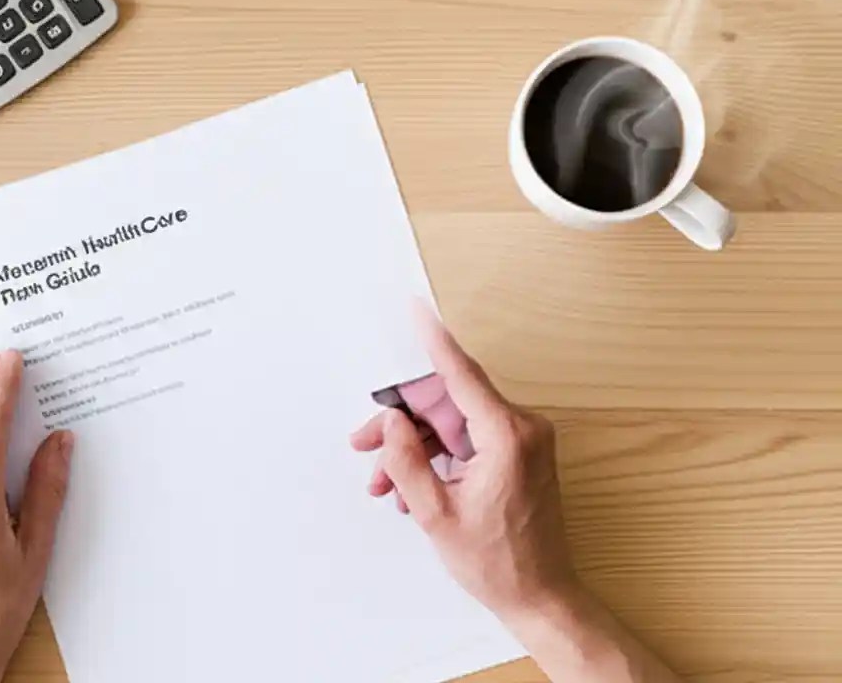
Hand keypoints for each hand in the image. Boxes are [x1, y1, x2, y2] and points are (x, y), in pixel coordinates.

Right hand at [351, 309, 683, 682]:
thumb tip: (391, 423)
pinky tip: (410, 487)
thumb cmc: (499, 563)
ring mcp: (521, 442)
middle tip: (363, 445)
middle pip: (446, 404)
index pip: (461, 375)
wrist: (540, 595)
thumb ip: (407, 462)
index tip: (415, 309)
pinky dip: (436, 458)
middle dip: (401, 425)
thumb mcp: (436, 514)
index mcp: (507, 437)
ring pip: (451, 425)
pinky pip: (465, 440)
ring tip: (384, 484)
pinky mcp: (516, 455)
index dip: (432, 341)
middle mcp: (521, 430)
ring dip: (414, 448)